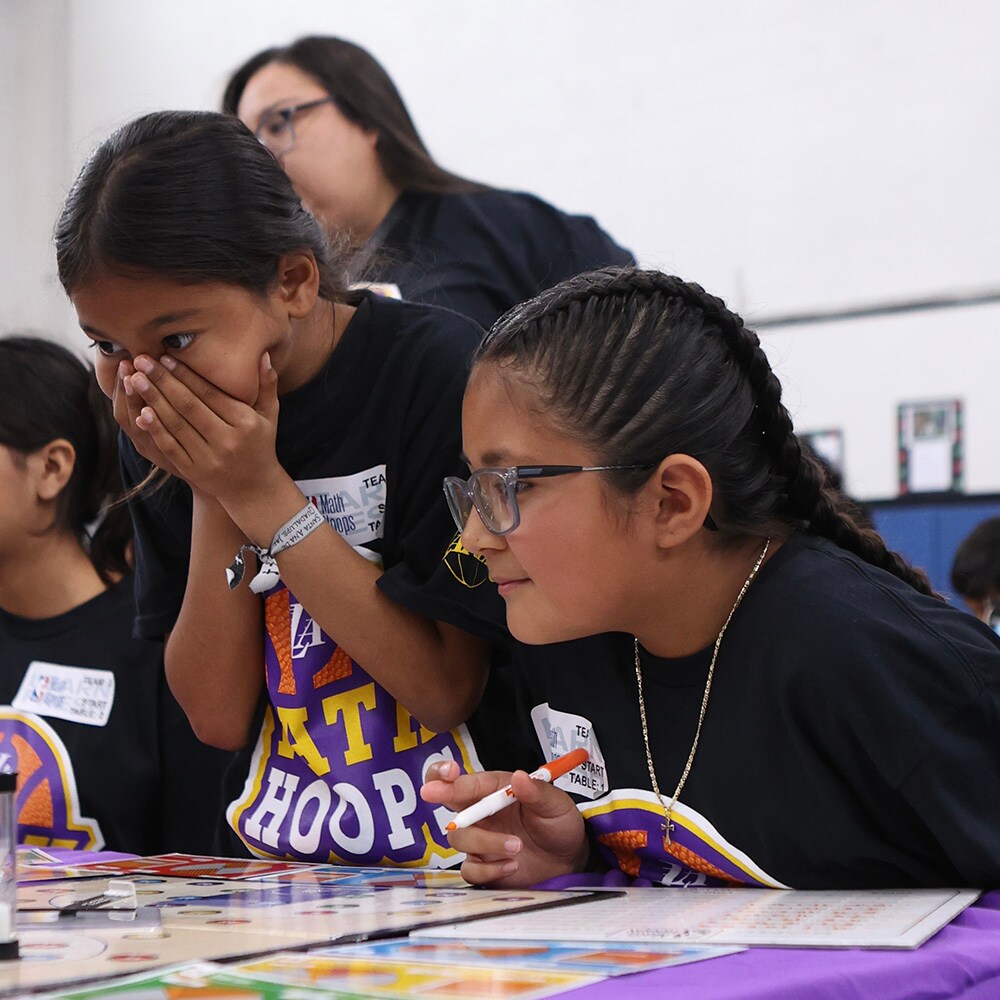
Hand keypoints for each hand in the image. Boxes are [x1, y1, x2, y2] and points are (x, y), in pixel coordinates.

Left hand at [123, 353, 282, 505]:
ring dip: (152, 400)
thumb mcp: (269, 415)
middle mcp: (226, 441)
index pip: (209, 394)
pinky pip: (170, 446)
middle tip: (141, 360)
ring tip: (134, 378)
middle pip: (188, 406)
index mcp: (245, 423)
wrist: (254, 488)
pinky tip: (140, 411)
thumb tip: (263, 355)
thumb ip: (266, 385)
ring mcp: (208, 458)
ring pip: (176, 424)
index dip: (185, 375)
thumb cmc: (260, 444)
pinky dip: (155, 429)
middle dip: (162, 381)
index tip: (165, 356)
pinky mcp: (193, 471)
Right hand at [421, 761, 587, 887]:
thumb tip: (519, 778)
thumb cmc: (558, 823)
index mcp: (495, 790)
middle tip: (431, 793)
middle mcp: (482, 813)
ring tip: (517, 846)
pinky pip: (471, 870)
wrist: (570, 859)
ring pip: (459, 837)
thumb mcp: (555, 804)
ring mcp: (481, 841)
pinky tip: (512, 865)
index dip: (449, 774)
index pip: (466, 779)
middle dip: (440, 794)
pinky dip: (489, 869)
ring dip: (485, 841)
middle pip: (448, 801)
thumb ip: (537, 792)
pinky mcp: (484, 867)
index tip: (448, 772)